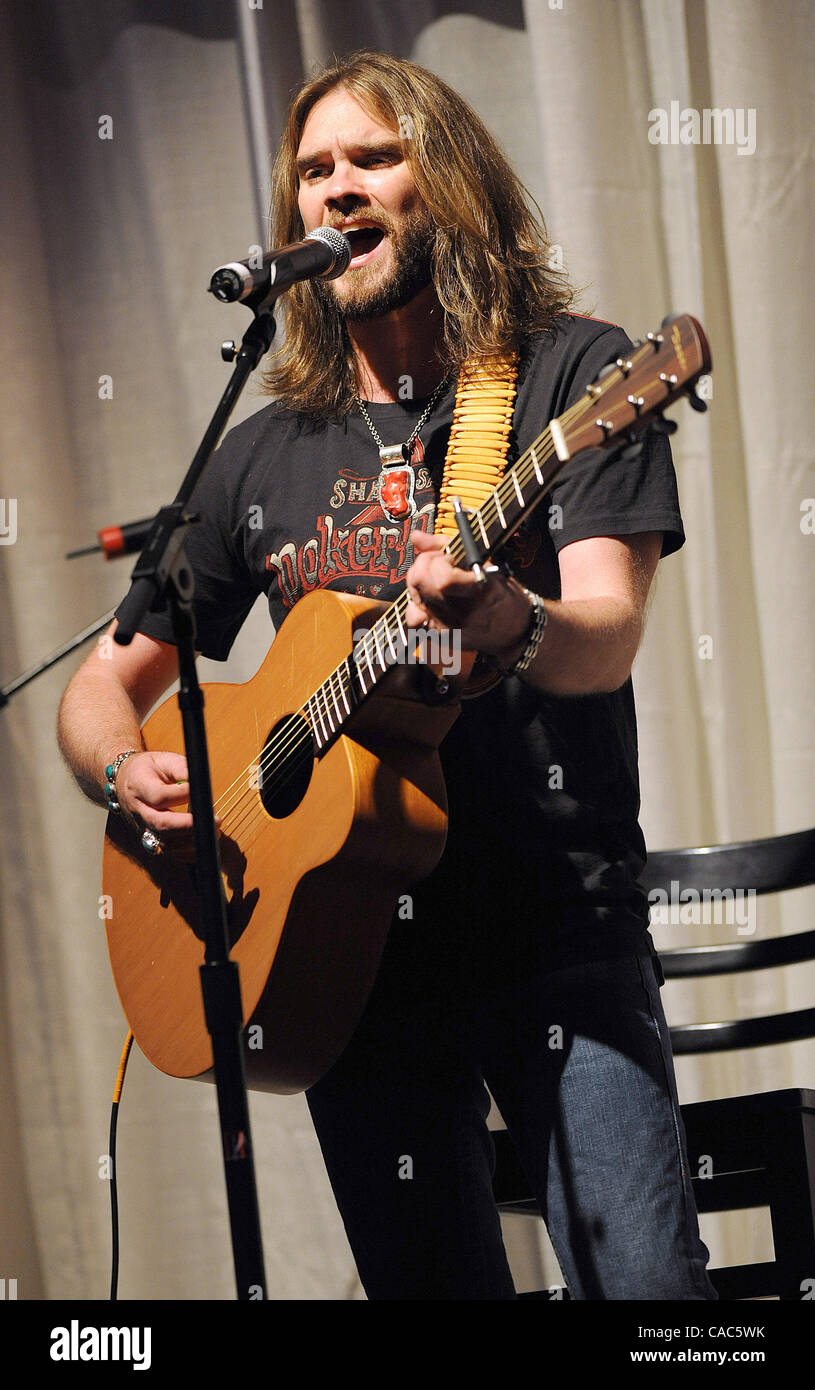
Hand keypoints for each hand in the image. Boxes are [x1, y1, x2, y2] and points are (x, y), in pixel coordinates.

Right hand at [115, 750, 205, 857]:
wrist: (125, 781)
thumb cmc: (148, 769)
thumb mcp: (164, 759)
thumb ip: (182, 769)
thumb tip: (200, 783)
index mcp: (139, 786)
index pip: (159, 796)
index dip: (182, 794)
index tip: (201, 791)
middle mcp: (138, 810)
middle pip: (160, 824)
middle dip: (189, 826)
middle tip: (214, 821)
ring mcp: (142, 827)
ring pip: (164, 842)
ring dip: (191, 841)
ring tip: (213, 832)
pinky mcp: (149, 838)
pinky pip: (167, 852)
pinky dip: (186, 852)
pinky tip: (202, 843)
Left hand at [405, 530, 531, 664]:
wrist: (513, 631)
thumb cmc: (502, 597)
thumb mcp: (485, 563)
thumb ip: (445, 546)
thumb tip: (418, 537)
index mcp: (477, 591)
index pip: (440, 576)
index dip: (439, 560)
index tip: (449, 559)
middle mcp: (460, 613)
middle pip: (419, 582)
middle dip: (423, 567)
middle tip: (439, 568)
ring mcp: (448, 628)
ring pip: (412, 597)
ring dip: (421, 586)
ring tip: (439, 586)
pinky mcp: (439, 638)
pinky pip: (414, 617)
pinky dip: (420, 605)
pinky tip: (435, 602)